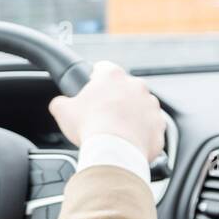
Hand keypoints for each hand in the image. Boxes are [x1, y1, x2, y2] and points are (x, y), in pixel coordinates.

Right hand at [48, 61, 164, 160]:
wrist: (115, 151)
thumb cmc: (90, 127)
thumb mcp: (62, 111)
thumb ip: (61, 102)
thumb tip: (59, 104)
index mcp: (112, 76)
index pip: (103, 68)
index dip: (95, 78)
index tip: (92, 87)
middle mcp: (136, 86)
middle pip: (124, 87)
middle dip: (115, 98)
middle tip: (102, 114)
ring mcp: (151, 105)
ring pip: (140, 106)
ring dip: (131, 115)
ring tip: (116, 131)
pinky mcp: (159, 125)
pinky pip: (150, 127)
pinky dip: (141, 132)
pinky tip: (128, 142)